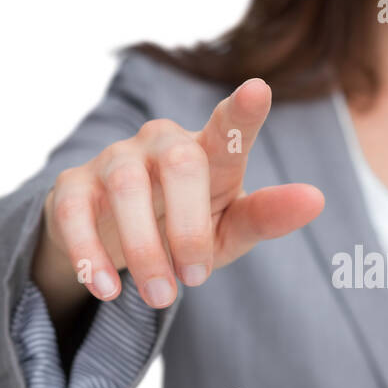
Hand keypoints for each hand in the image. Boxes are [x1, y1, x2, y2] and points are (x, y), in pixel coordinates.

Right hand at [33, 78, 323, 309]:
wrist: (117, 244)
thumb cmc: (187, 227)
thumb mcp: (230, 229)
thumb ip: (267, 216)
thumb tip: (315, 200)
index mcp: (208, 152)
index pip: (228, 128)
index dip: (242, 111)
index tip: (258, 90)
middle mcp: (160, 144)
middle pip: (179, 164)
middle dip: (188, 226)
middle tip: (196, 280)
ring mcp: (114, 161)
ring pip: (125, 187)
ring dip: (143, 248)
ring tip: (160, 297)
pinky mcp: (72, 188)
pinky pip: (74, 212)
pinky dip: (89, 253)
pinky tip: (106, 288)